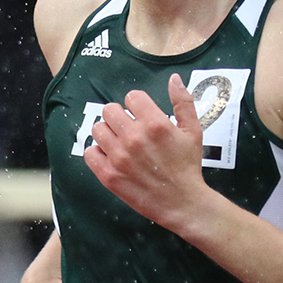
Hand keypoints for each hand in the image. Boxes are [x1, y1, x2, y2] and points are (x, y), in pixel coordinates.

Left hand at [83, 73, 210, 230]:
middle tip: (128, 127)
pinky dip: (97, 152)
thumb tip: (173, 79)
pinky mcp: (109, 175)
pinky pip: (89, 153)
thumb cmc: (188, 167)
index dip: (137, 104)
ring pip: (97, 129)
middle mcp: (134, 138)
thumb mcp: (193, 131)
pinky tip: (109, 155)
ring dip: (107, 132)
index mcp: (155, 124)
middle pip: (110, 110)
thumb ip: (183, 102)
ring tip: (119, 141)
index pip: (132, 97)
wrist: (183, 203)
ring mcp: (119, 158)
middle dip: (119, 115)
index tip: (141, 114)